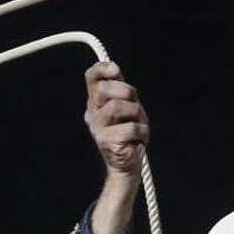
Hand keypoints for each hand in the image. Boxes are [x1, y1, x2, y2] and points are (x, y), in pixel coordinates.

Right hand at [85, 61, 148, 175]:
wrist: (128, 165)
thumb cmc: (130, 133)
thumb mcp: (128, 106)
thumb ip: (122, 89)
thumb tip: (114, 68)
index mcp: (97, 101)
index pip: (91, 77)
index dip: (102, 68)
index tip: (116, 69)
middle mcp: (93, 112)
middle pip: (104, 89)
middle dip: (126, 91)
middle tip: (134, 103)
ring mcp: (98, 127)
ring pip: (117, 107)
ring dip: (136, 114)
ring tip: (139, 124)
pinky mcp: (106, 141)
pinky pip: (130, 127)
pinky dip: (142, 132)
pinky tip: (140, 140)